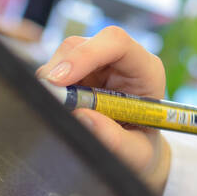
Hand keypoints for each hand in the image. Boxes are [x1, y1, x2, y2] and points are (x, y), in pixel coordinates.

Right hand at [36, 25, 172, 195]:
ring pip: (64, 54)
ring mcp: (99, 62)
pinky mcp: (81, 70)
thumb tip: (83, 117)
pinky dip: (51, 87)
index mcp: (146, 71)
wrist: (136, 149)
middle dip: (59, 70)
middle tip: (49, 101)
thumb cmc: (142, 148)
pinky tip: (60, 106)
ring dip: (53, 80)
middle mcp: (122, 60)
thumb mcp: (136, 153)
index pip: (117, 42)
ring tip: (61, 110)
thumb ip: (115, 139)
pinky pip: (57, 69)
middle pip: (83, 44)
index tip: (59, 80)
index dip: (85, 55)